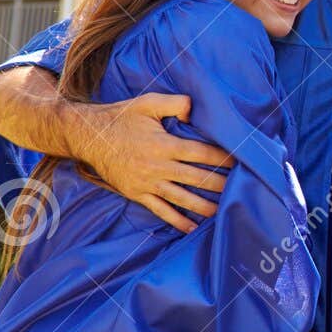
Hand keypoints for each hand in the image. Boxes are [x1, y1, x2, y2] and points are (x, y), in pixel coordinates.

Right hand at [70, 93, 235, 232]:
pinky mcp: (136, 194)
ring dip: (204, 206)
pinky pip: (160, 210)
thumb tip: (195, 108)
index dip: (223, 158)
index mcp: (163, 144)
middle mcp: (157, 166)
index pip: (200, 153)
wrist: (88, 136)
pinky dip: (177, 221)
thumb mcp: (147, 103)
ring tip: (224, 211)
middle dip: (221, 184)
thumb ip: (175, 103)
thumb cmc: (122, 117)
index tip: (242, 162)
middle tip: (243, 188)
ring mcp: (146, 183)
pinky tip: (192, 228)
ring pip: (182, 199)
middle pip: (196, 179)